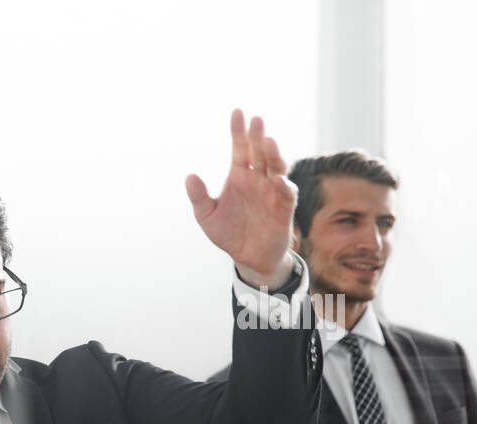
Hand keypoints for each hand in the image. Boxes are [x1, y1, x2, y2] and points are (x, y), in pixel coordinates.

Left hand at [186, 109, 296, 287]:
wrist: (248, 257)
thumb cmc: (228, 232)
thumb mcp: (207, 216)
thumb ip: (199, 197)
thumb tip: (190, 176)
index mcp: (239, 176)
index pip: (240, 148)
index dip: (238, 131)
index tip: (237, 112)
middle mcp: (258, 179)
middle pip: (259, 153)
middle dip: (257, 136)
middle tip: (255, 120)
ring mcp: (272, 191)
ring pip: (276, 167)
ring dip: (273, 154)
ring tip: (267, 141)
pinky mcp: (283, 208)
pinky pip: (286, 194)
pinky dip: (284, 187)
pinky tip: (278, 181)